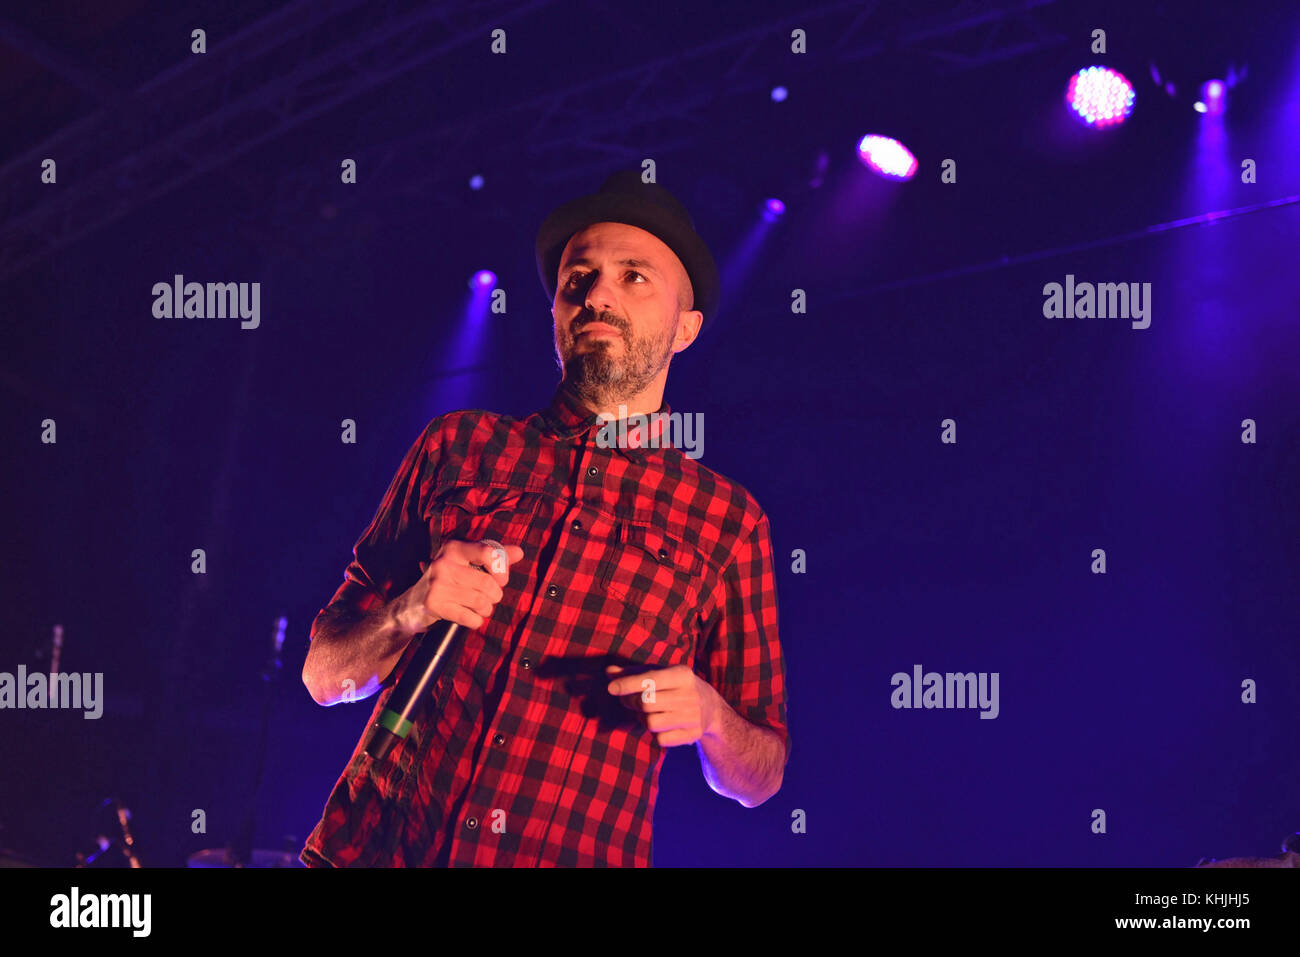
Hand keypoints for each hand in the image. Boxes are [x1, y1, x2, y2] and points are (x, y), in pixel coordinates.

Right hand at [390, 539, 522, 635]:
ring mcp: (437, 584)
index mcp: (455, 548)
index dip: (501, 569)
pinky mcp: (434, 604)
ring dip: (486, 609)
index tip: (501, 580)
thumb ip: (495, 556)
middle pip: (488, 584)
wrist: (414, 601)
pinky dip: (476, 620)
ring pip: (481, 602)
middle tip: (489, 597)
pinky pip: (470, 617)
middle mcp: (444, 563)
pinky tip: (470, 616)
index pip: (488, 553)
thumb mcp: (469, 562)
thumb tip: (519, 552)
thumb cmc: (450, 579)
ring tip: (480, 607)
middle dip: (495, 595)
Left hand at [606, 663, 721, 746]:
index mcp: (683, 674)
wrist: (711, 708)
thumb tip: (609, 671)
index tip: (611, 688)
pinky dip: (654, 734)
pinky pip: (660, 740)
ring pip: (651, 723)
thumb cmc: (676, 686)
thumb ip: (634, 672)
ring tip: (645, 712)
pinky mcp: (693, 735)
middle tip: (627, 700)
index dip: (627, 684)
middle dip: (630, 702)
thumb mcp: (660, 673)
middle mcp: (691, 695)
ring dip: (642, 718)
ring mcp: (693, 717)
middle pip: (646, 703)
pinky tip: (659, 724)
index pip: (650, 680)